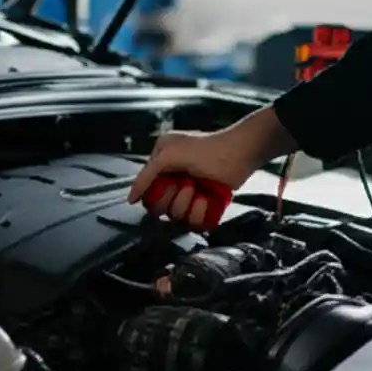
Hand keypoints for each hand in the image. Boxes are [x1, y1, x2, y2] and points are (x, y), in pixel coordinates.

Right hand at [127, 106, 297, 227]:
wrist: (240, 154)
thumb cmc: (206, 149)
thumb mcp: (170, 154)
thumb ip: (147, 174)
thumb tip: (131, 199)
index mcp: (161, 165)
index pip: (147, 192)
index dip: (156, 193)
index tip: (170, 184)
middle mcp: (172, 180)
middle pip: (160, 207)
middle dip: (174, 198)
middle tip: (187, 184)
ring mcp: (189, 193)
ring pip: (176, 215)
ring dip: (188, 204)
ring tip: (199, 189)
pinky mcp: (204, 204)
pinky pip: (193, 221)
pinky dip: (200, 212)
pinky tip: (208, 199)